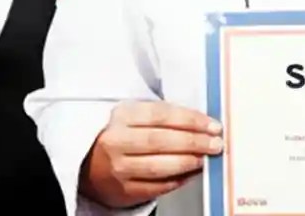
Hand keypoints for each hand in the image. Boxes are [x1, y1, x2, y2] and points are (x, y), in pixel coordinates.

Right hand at [81, 101, 223, 207]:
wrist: (89, 165)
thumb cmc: (120, 137)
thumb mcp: (133, 117)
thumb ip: (163, 118)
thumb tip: (202, 124)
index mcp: (121, 116)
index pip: (160, 115)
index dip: (190, 120)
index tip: (211, 124)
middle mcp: (116, 141)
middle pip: (161, 140)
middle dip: (194, 142)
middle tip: (215, 143)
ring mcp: (118, 168)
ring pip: (159, 165)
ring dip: (188, 162)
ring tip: (205, 158)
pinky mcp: (123, 190)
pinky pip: (157, 186)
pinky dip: (178, 179)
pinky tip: (191, 173)